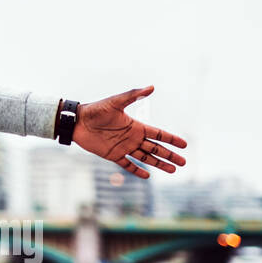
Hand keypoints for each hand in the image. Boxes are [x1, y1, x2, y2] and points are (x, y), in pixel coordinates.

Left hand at [71, 85, 186, 178]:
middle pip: (155, 148)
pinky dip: (137, 170)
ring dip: (159, 164)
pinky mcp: (112, 155)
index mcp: (135, 126)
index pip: (158, 134)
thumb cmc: (95, 110)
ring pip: (145, 157)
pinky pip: (127, 165)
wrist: (76, 121)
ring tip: (173, 170)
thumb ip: (133, 95)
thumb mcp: (115, 102)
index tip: (185, 144)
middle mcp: (132, 137)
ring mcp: (123, 147)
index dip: (171, 139)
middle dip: (170, 155)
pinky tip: (148, 176)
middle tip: (184, 162)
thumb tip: (152, 86)